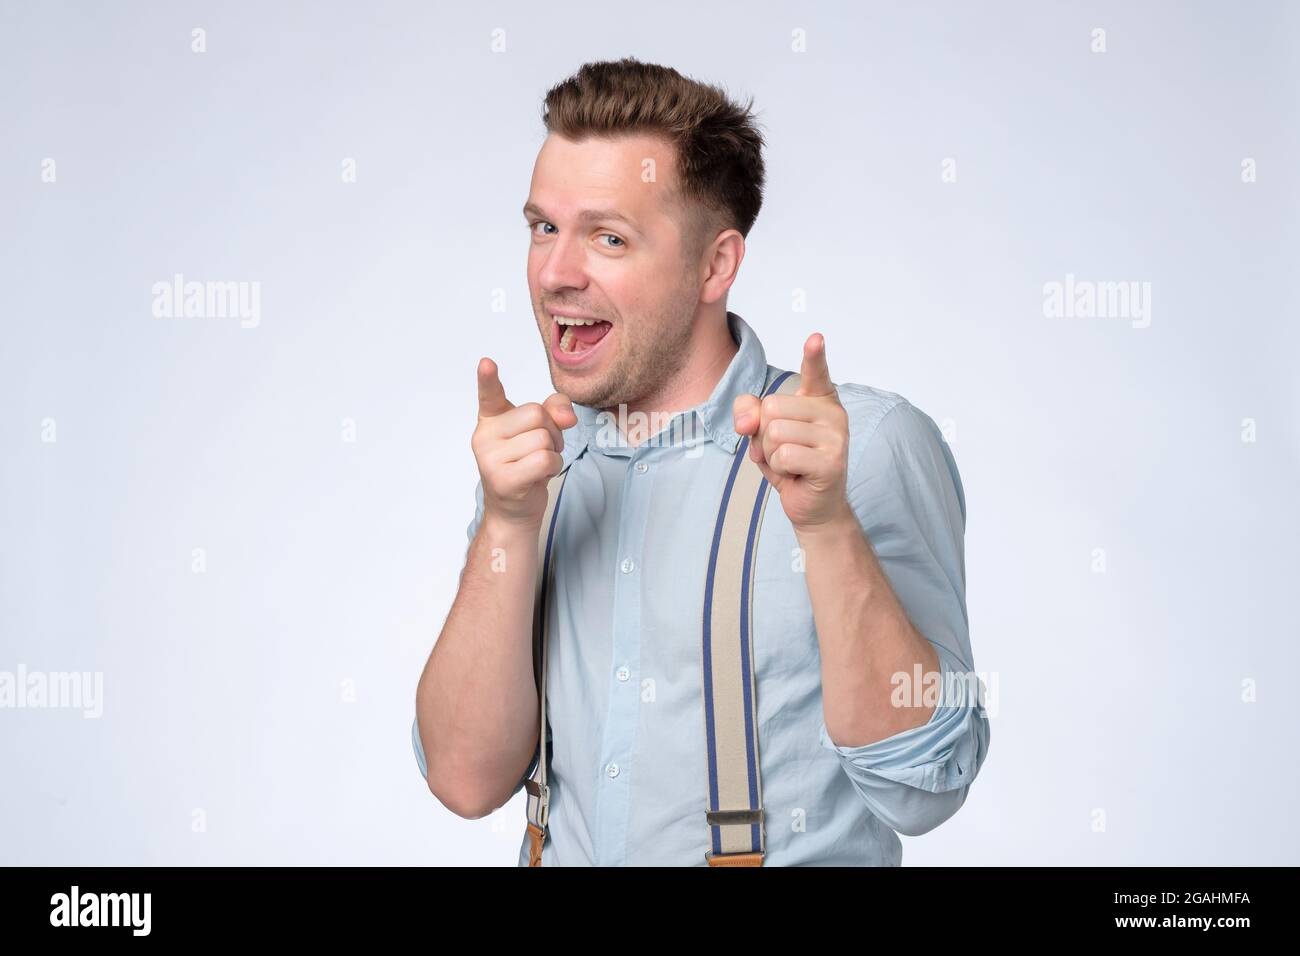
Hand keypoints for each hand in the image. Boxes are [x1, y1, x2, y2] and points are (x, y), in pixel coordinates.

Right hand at [472, 357, 576, 529]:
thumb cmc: (526, 466)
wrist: (514, 510)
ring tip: (538, 464)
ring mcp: (490, 459)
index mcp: (491, 419)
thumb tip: (567, 414)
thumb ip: (554, 410)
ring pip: (543, 438)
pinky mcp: (503, 479)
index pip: (489, 395)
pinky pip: (544, 459)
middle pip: (536, 414)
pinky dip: (552, 466)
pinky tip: (539, 475)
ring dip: (553, 452)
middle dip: (551, 431)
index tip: (486, 363)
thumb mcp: (541, 432)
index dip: (487, 378)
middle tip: (541, 449)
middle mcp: (484, 436)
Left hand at [732, 333, 851, 532]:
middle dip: (764, 436)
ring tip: (791, 464)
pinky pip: (783, 456)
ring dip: (770, 455)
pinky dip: (779, 471)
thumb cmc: (791, 465)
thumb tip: (747, 418)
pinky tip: (797, 476)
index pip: (816, 372)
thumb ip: (749, 413)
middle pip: (771, 408)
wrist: (813, 506)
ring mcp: (836, 437)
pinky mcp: (831, 461)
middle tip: (785, 452)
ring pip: (774, 433)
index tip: (815, 338)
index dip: (814, 355)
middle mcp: (832, 413)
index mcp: (819, 400)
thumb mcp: (762, 434)